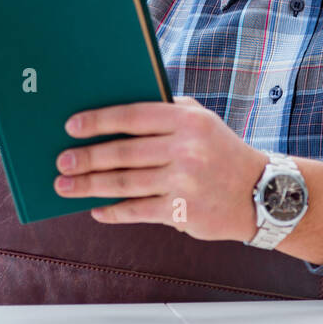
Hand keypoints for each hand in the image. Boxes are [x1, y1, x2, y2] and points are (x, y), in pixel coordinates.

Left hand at [54, 96, 267, 241]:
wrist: (260, 192)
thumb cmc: (220, 150)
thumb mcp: (201, 120)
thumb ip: (166, 111)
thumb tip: (113, 115)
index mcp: (187, 121)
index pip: (133, 116)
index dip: (99, 121)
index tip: (72, 126)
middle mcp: (186, 149)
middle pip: (124, 153)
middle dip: (87, 157)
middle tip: (62, 161)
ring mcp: (185, 182)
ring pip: (125, 183)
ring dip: (90, 185)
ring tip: (65, 186)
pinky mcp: (183, 212)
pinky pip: (138, 211)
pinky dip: (113, 212)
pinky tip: (97, 209)